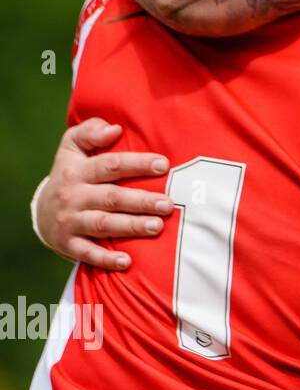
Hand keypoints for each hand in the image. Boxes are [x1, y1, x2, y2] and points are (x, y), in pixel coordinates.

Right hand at [36, 119, 173, 269]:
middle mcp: (73, 196)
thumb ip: (90, 132)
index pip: (111, 165)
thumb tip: (114, 128)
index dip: (137, 164)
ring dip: (131, 226)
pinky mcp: (68, 243)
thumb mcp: (71, 148)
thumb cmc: (71, 174)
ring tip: (157, 226)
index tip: (163, 165)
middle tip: (168, 204)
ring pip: (103, 224)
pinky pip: (87, 253)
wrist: (41, 211)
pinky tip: (127, 261)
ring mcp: (69, 221)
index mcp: (78, 171)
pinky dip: (106, 258)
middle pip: (111, 197)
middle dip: (141, 200)